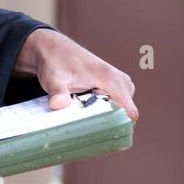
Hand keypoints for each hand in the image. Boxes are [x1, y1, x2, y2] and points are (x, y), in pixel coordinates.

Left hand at [15, 28, 138, 121]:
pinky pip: (117, 103)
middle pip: (126, 113)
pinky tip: (88, 109)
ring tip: (85, 114)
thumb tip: (57, 105)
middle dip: (111, 122)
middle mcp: (119, 80)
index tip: (103, 134)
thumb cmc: (55, 62)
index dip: (119, 126)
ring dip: (107, 116)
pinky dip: (105, 109)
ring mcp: (119, 82)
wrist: (54, 49)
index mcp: (110, 78)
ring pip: (122, 109)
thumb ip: (57, 92)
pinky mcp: (114, 84)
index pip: (129, 110)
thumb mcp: (53, 78)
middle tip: (88, 125)